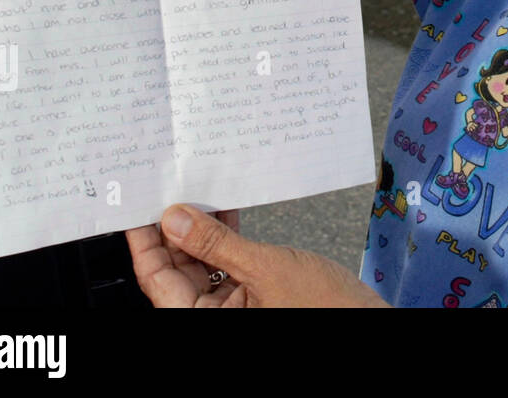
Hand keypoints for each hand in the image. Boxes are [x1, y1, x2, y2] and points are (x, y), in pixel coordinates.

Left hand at [126, 204, 388, 306]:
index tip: (139, 204)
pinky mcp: (252, 300)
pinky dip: (226, 239)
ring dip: (201, 230)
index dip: (145, 240)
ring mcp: (231, 311)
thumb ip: (216, 244)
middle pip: (176, 270)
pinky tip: (227, 210)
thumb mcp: (265, 267)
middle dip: (174, 228)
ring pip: (201, 265)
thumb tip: (175, 219)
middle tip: (172, 186)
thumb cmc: (327, 310)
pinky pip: (227, 267)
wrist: (368, 322)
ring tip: (199, 191)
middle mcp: (210, 318)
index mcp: (201, 322)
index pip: (156, 278)